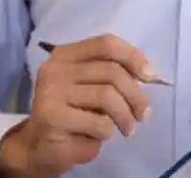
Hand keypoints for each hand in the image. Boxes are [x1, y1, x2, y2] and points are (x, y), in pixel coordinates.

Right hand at [0, 34, 156, 177]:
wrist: (40, 147)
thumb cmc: (73, 113)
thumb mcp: (92, 87)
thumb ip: (113, 74)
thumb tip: (149, 74)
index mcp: (66, 54)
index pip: (106, 44)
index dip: (134, 57)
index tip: (151, 76)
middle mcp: (55, 68)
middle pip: (112, 71)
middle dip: (136, 95)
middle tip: (144, 115)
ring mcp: (50, 92)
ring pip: (107, 96)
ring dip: (125, 116)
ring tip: (128, 128)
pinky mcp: (52, 117)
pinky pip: (97, 122)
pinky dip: (107, 132)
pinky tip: (98, 136)